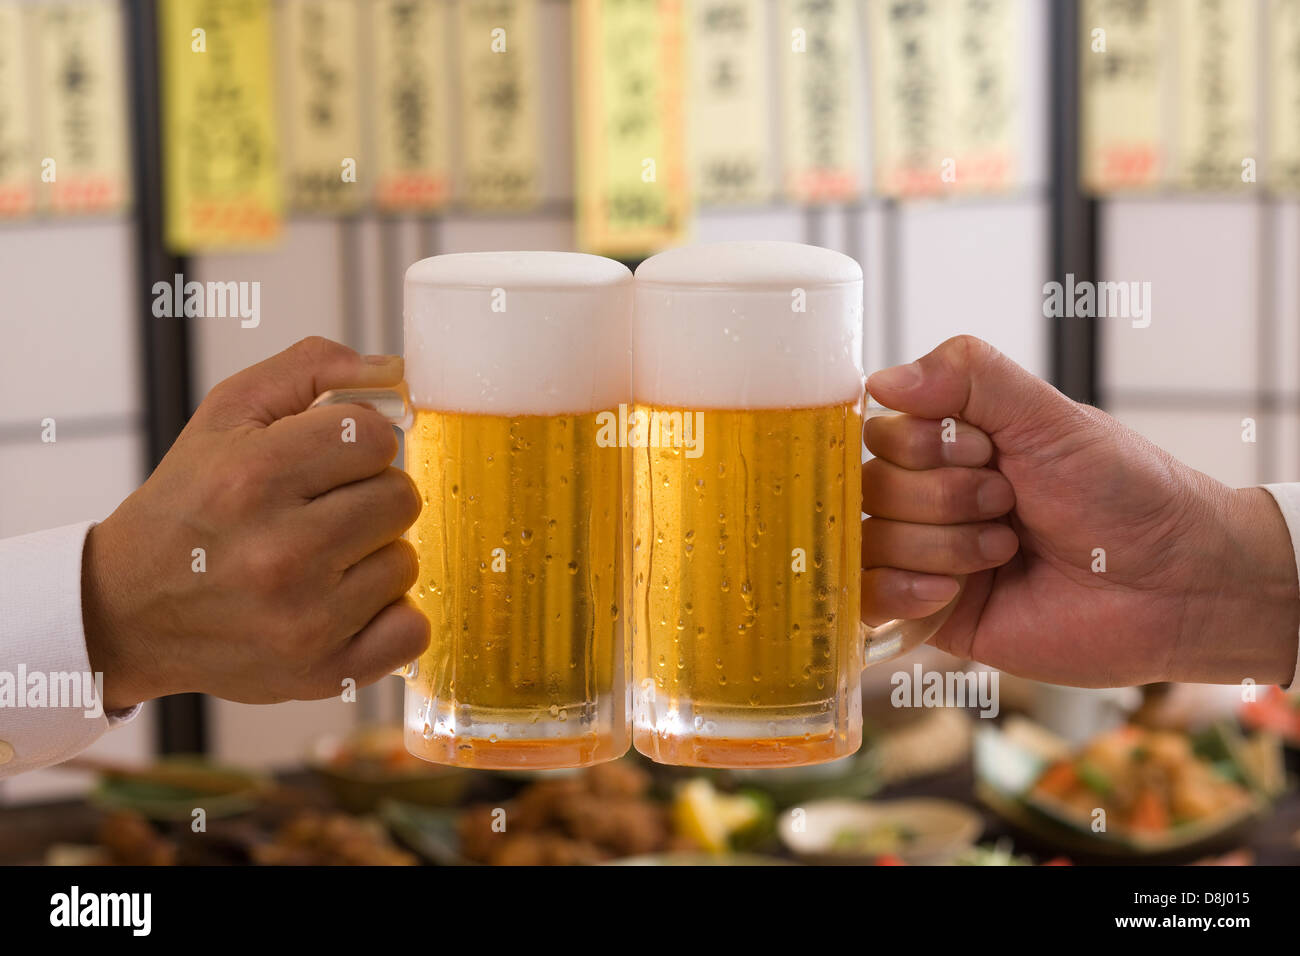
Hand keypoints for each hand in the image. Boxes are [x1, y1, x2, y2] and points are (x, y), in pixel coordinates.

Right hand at [82, 337, 429, 709]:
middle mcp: (279, 553)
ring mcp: (304, 620)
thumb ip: (313, 370)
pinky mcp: (323, 673)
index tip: (328, 461)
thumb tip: (396, 373)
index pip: (375, 437)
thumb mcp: (229, 414)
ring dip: (375, 556)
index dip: (359, 443)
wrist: (129, 609)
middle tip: (325, 512)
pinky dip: (390, 617)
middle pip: (401, 498)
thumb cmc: (191, 505)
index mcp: (254, 477)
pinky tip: (345, 604)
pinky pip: (413, 630)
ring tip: (323, 560)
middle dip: (371, 496)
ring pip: (407, 561)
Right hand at [862, 335, 1298, 686]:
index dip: (928, 445)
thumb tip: (880, 378)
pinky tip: (954, 592)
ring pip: (873, 540)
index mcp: (952, 442)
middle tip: (1009, 505)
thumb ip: (969, 376)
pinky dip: (904, 592)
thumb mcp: (1049, 415)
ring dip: (945, 546)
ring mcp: (926, 555)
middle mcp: (930, 495)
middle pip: (873, 487)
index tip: (989, 452)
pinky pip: (869, 600)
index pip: (882, 430)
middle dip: (946, 497)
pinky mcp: (930, 614)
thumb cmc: (1126, 494)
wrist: (1174, 585)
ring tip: (1007, 551)